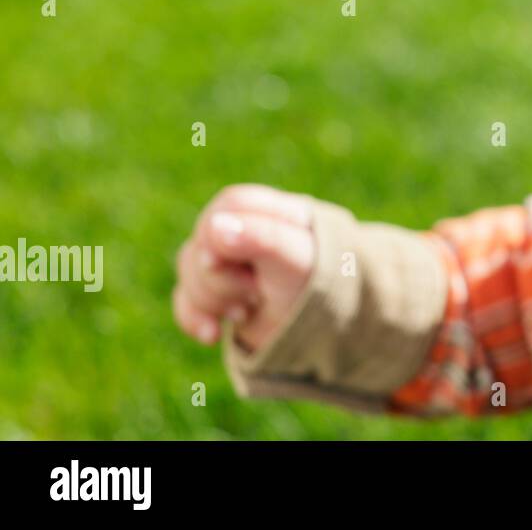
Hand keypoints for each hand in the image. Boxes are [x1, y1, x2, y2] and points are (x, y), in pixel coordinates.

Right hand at [173, 184, 317, 352]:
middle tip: (256, 292)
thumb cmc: (322, 286)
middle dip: (222, 277)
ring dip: (213, 299)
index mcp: (275, 212)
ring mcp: (232, 263)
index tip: (230, 262)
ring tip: (248, 310)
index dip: (222, 234)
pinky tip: (212, 334)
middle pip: (203, 241)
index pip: (231, 205)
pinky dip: (194, 318)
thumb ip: (262, 239)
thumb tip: (214, 228)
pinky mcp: (221, 294)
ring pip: (190, 271)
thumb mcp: (297, 260)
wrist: (336, 333)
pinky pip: (185, 300)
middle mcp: (249, 232)